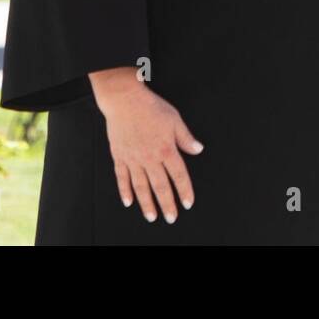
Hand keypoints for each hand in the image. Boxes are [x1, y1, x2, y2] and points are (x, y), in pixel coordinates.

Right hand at [91, 67, 203, 223]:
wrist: (125, 100)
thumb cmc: (150, 107)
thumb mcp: (175, 119)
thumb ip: (186, 137)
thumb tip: (198, 149)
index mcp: (166, 149)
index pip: (179, 175)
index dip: (185, 190)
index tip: (188, 203)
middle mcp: (150, 158)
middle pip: (160, 186)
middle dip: (167, 204)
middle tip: (171, 218)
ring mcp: (133, 159)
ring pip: (141, 186)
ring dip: (147, 203)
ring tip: (152, 216)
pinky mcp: (119, 156)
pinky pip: (122, 178)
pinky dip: (125, 191)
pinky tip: (129, 202)